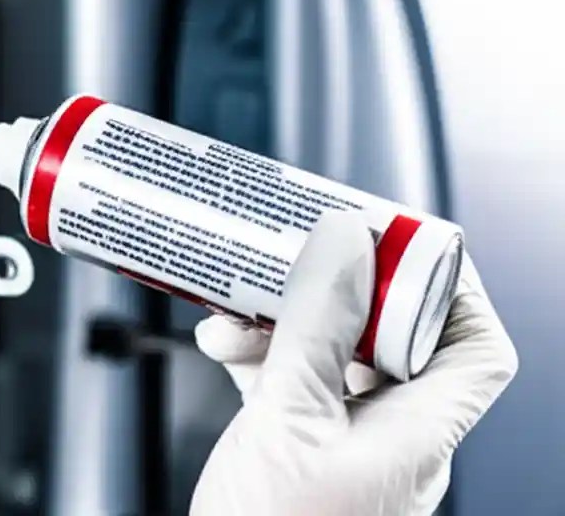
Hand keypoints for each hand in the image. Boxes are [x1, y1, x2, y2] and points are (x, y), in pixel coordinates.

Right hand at [191, 211, 517, 515]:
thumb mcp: (289, 417)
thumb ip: (317, 328)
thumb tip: (346, 246)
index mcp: (419, 432)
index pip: (476, 349)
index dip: (451, 290)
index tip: (399, 246)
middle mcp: (393, 438)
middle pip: (394, 342)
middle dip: (341, 291)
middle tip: (303, 252)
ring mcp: (347, 447)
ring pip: (334, 359)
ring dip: (286, 324)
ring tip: (235, 307)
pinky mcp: (303, 453)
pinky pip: (295, 386)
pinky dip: (261, 357)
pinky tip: (224, 345)